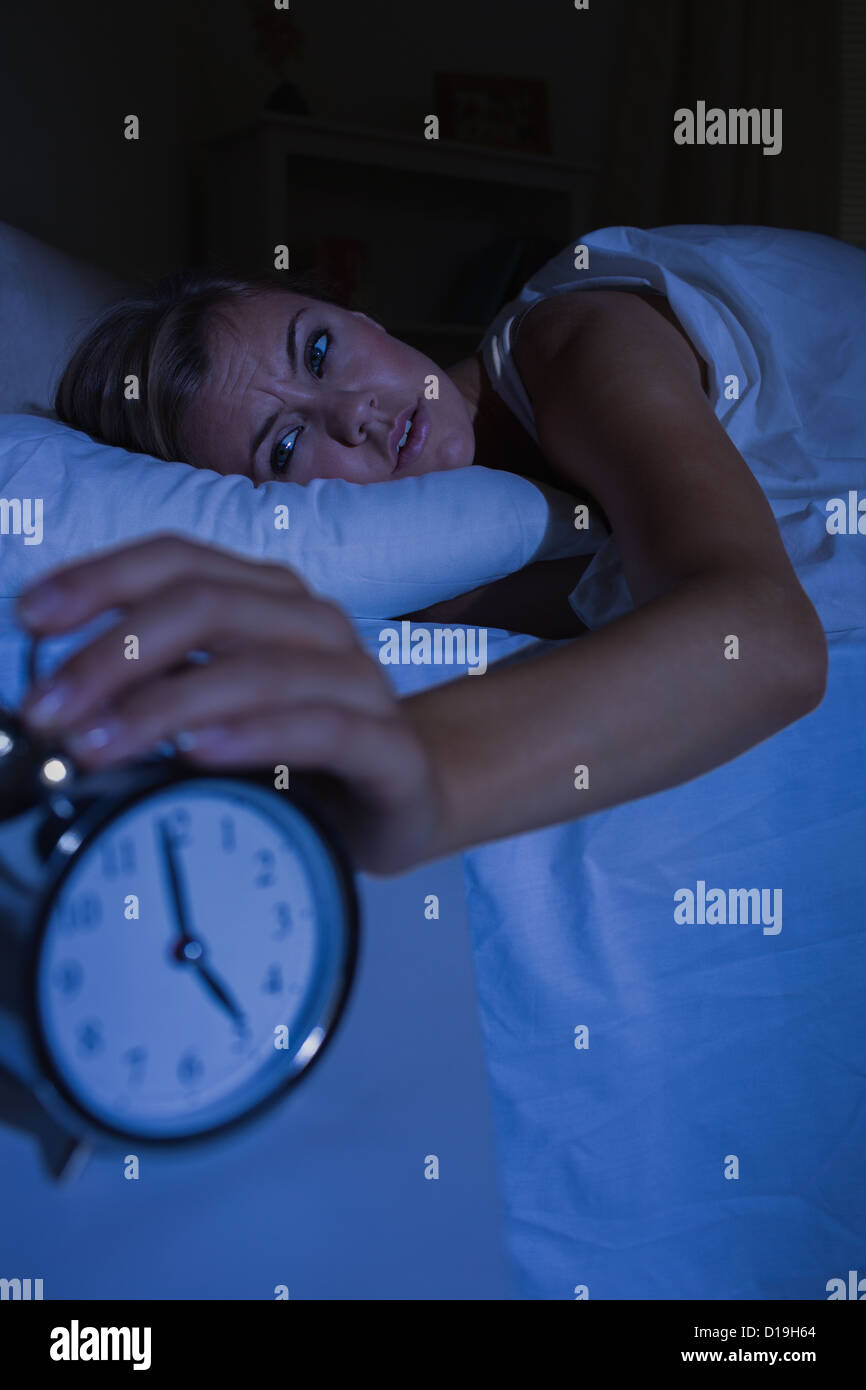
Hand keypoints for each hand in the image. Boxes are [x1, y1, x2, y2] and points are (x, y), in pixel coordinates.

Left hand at [16, 534, 444, 875]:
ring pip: (256, 667)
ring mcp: (359, 681)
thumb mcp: (213, 705)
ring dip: (163, 705)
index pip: (178, 558)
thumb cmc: (295, 751)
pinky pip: (322, 729)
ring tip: (96, 745)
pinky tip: (196, 754)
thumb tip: (55, 690)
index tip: (30, 618)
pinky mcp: (390, 748)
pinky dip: (254, 735)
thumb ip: (152, 685)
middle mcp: (314, 623)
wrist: (404, 795)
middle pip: (207, 604)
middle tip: (48, 712)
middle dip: (113, 655)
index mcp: (267, 597)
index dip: (98, 579)